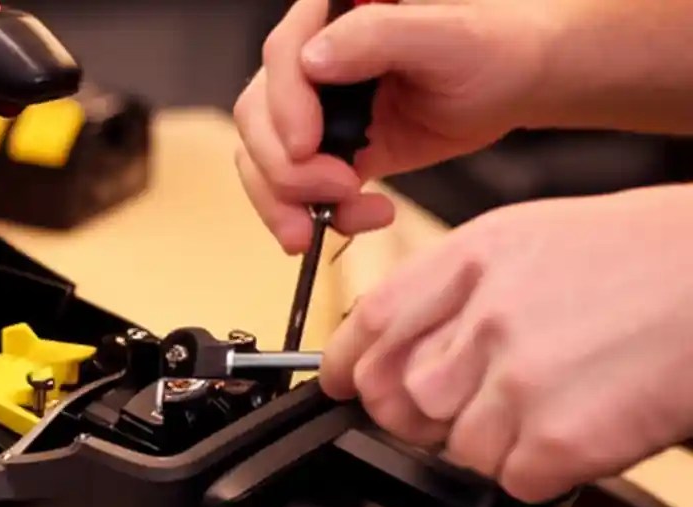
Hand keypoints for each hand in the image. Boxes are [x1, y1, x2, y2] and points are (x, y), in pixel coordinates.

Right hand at [234, 0, 563, 252]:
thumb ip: (377, 36)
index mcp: (330, 14)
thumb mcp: (446, 35)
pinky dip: (314, 215)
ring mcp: (313, 109)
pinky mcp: (327, 150)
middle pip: (258, 116)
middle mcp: (309, 61)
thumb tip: (312, 61)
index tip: (307, 146)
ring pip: (263, 159)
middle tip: (335, 189)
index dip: (284, 105)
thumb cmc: (492, 46)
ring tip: (336, 219)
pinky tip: (363, 216)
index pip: (282, 55)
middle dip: (284, 166)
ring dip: (286, 201)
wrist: (514, 84)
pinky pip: (294, 189)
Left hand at [320, 186, 692, 503]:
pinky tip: (582, 427)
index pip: (369, 324)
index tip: (344, 385)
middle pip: (397, 400)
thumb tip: (394, 340)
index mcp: (471, 260)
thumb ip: (454, 288)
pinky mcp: (557, 438)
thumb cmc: (647, 258)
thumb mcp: (531, 239)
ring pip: (454, 449)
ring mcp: (518, 379)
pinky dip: (543, 470)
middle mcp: (482, 318)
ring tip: (555, 402)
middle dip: (422, 415)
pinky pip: (512, 481)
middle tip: (478, 402)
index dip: (347, 364)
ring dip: (495, 443)